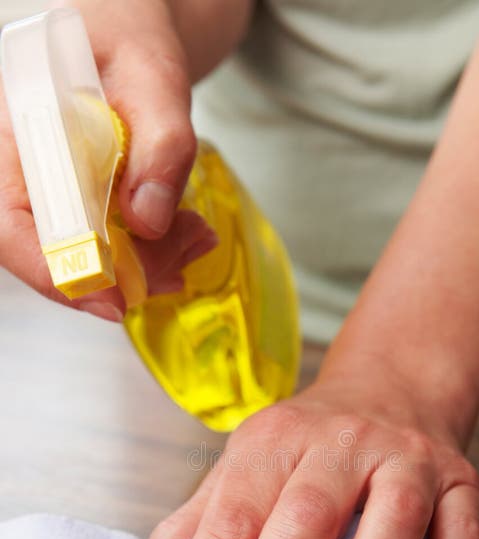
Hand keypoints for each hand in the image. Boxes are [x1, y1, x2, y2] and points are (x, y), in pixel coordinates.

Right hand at [0, 0, 212, 320]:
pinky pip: (105, 245)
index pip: (10, 220)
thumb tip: (149, 220)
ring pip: (83, 255)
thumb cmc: (128, 36)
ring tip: (194, 239)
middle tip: (179, 263)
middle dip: (121, 272)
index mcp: (18, 125)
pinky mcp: (79, 202)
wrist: (130, 33)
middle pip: (51, 251)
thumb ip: (160, 141)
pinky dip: (148, 254)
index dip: (53, 270)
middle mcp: (23, 165)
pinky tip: (182, 237)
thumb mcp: (154, 75)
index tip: (110, 299)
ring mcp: (50, 188)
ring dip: (144, 266)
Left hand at [119, 370, 478, 538]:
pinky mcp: (461, 481)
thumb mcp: (243, 468)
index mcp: (274, 441)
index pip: (231, 521)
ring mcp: (407, 459)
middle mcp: (341, 443)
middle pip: (302, 521)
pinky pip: (460, 529)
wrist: (394, 386)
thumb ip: (192, 528)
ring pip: (387, 523)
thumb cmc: (310, 447)